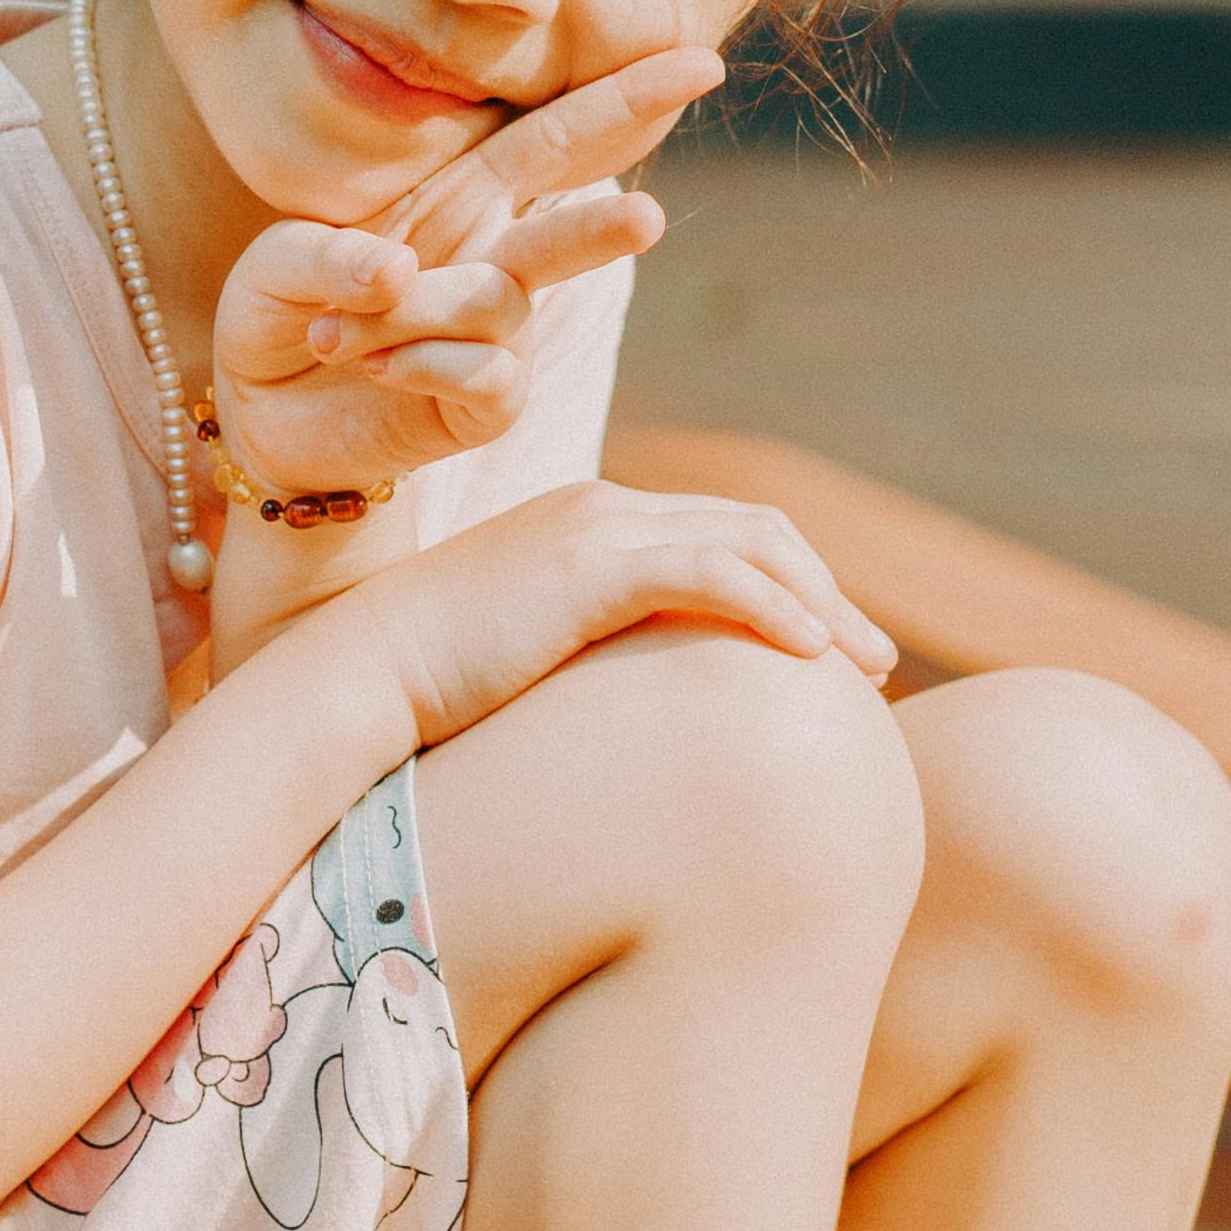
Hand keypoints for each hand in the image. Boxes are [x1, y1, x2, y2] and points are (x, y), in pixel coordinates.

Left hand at [206, 47, 718, 511]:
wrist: (265, 420)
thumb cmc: (279, 316)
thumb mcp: (275, 265)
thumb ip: (325, 254)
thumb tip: (396, 269)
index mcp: (459, 200)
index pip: (552, 138)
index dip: (623, 102)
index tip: (703, 63)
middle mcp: (492, 259)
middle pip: (570, 224)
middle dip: (605, 222)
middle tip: (646, 219)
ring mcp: (498, 336)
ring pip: (499, 302)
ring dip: (415, 312)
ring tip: (338, 332)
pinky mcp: (488, 404)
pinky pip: (487, 374)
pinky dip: (425, 365)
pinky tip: (375, 367)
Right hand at [336, 478, 893, 752]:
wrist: (357, 678)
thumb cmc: (426, 691)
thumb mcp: (527, 659)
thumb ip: (588, 658)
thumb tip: (640, 721)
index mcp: (589, 521)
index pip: (721, 529)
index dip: (793, 583)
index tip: (830, 651)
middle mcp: (603, 508)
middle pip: (756, 526)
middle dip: (828, 589)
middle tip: (874, 664)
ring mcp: (597, 529)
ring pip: (752, 542)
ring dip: (825, 603)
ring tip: (866, 668)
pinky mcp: (591, 567)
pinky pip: (714, 573)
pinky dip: (776, 607)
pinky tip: (813, 656)